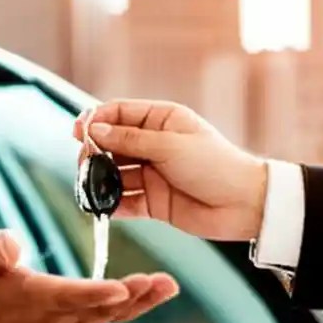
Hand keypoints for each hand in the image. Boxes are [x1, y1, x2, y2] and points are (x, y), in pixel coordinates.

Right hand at [0, 230, 177, 322]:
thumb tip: (10, 243)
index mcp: (33, 297)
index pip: (66, 296)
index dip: (94, 293)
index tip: (121, 286)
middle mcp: (56, 315)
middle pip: (98, 308)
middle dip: (131, 296)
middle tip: (159, 281)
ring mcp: (70, 322)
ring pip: (111, 315)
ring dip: (142, 302)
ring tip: (167, 285)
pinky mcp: (81, 321)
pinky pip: (113, 316)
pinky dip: (137, 305)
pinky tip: (157, 291)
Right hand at [73, 99, 267, 241]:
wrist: (245, 205)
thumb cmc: (215, 165)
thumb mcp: (170, 145)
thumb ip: (130, 139)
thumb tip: (94, 130)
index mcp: (161, 120)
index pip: (119, 113)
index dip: (96, 120)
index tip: (78, 132)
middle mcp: (153, 145)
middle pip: (111, 144)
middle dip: (94, 153)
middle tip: (84, 165)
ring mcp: (152, 174)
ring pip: (114, 174)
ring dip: (99, 181)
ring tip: (89, 189)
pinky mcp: (154, 202)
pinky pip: (125, 202)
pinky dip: (111, 205)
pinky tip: (102, 208)